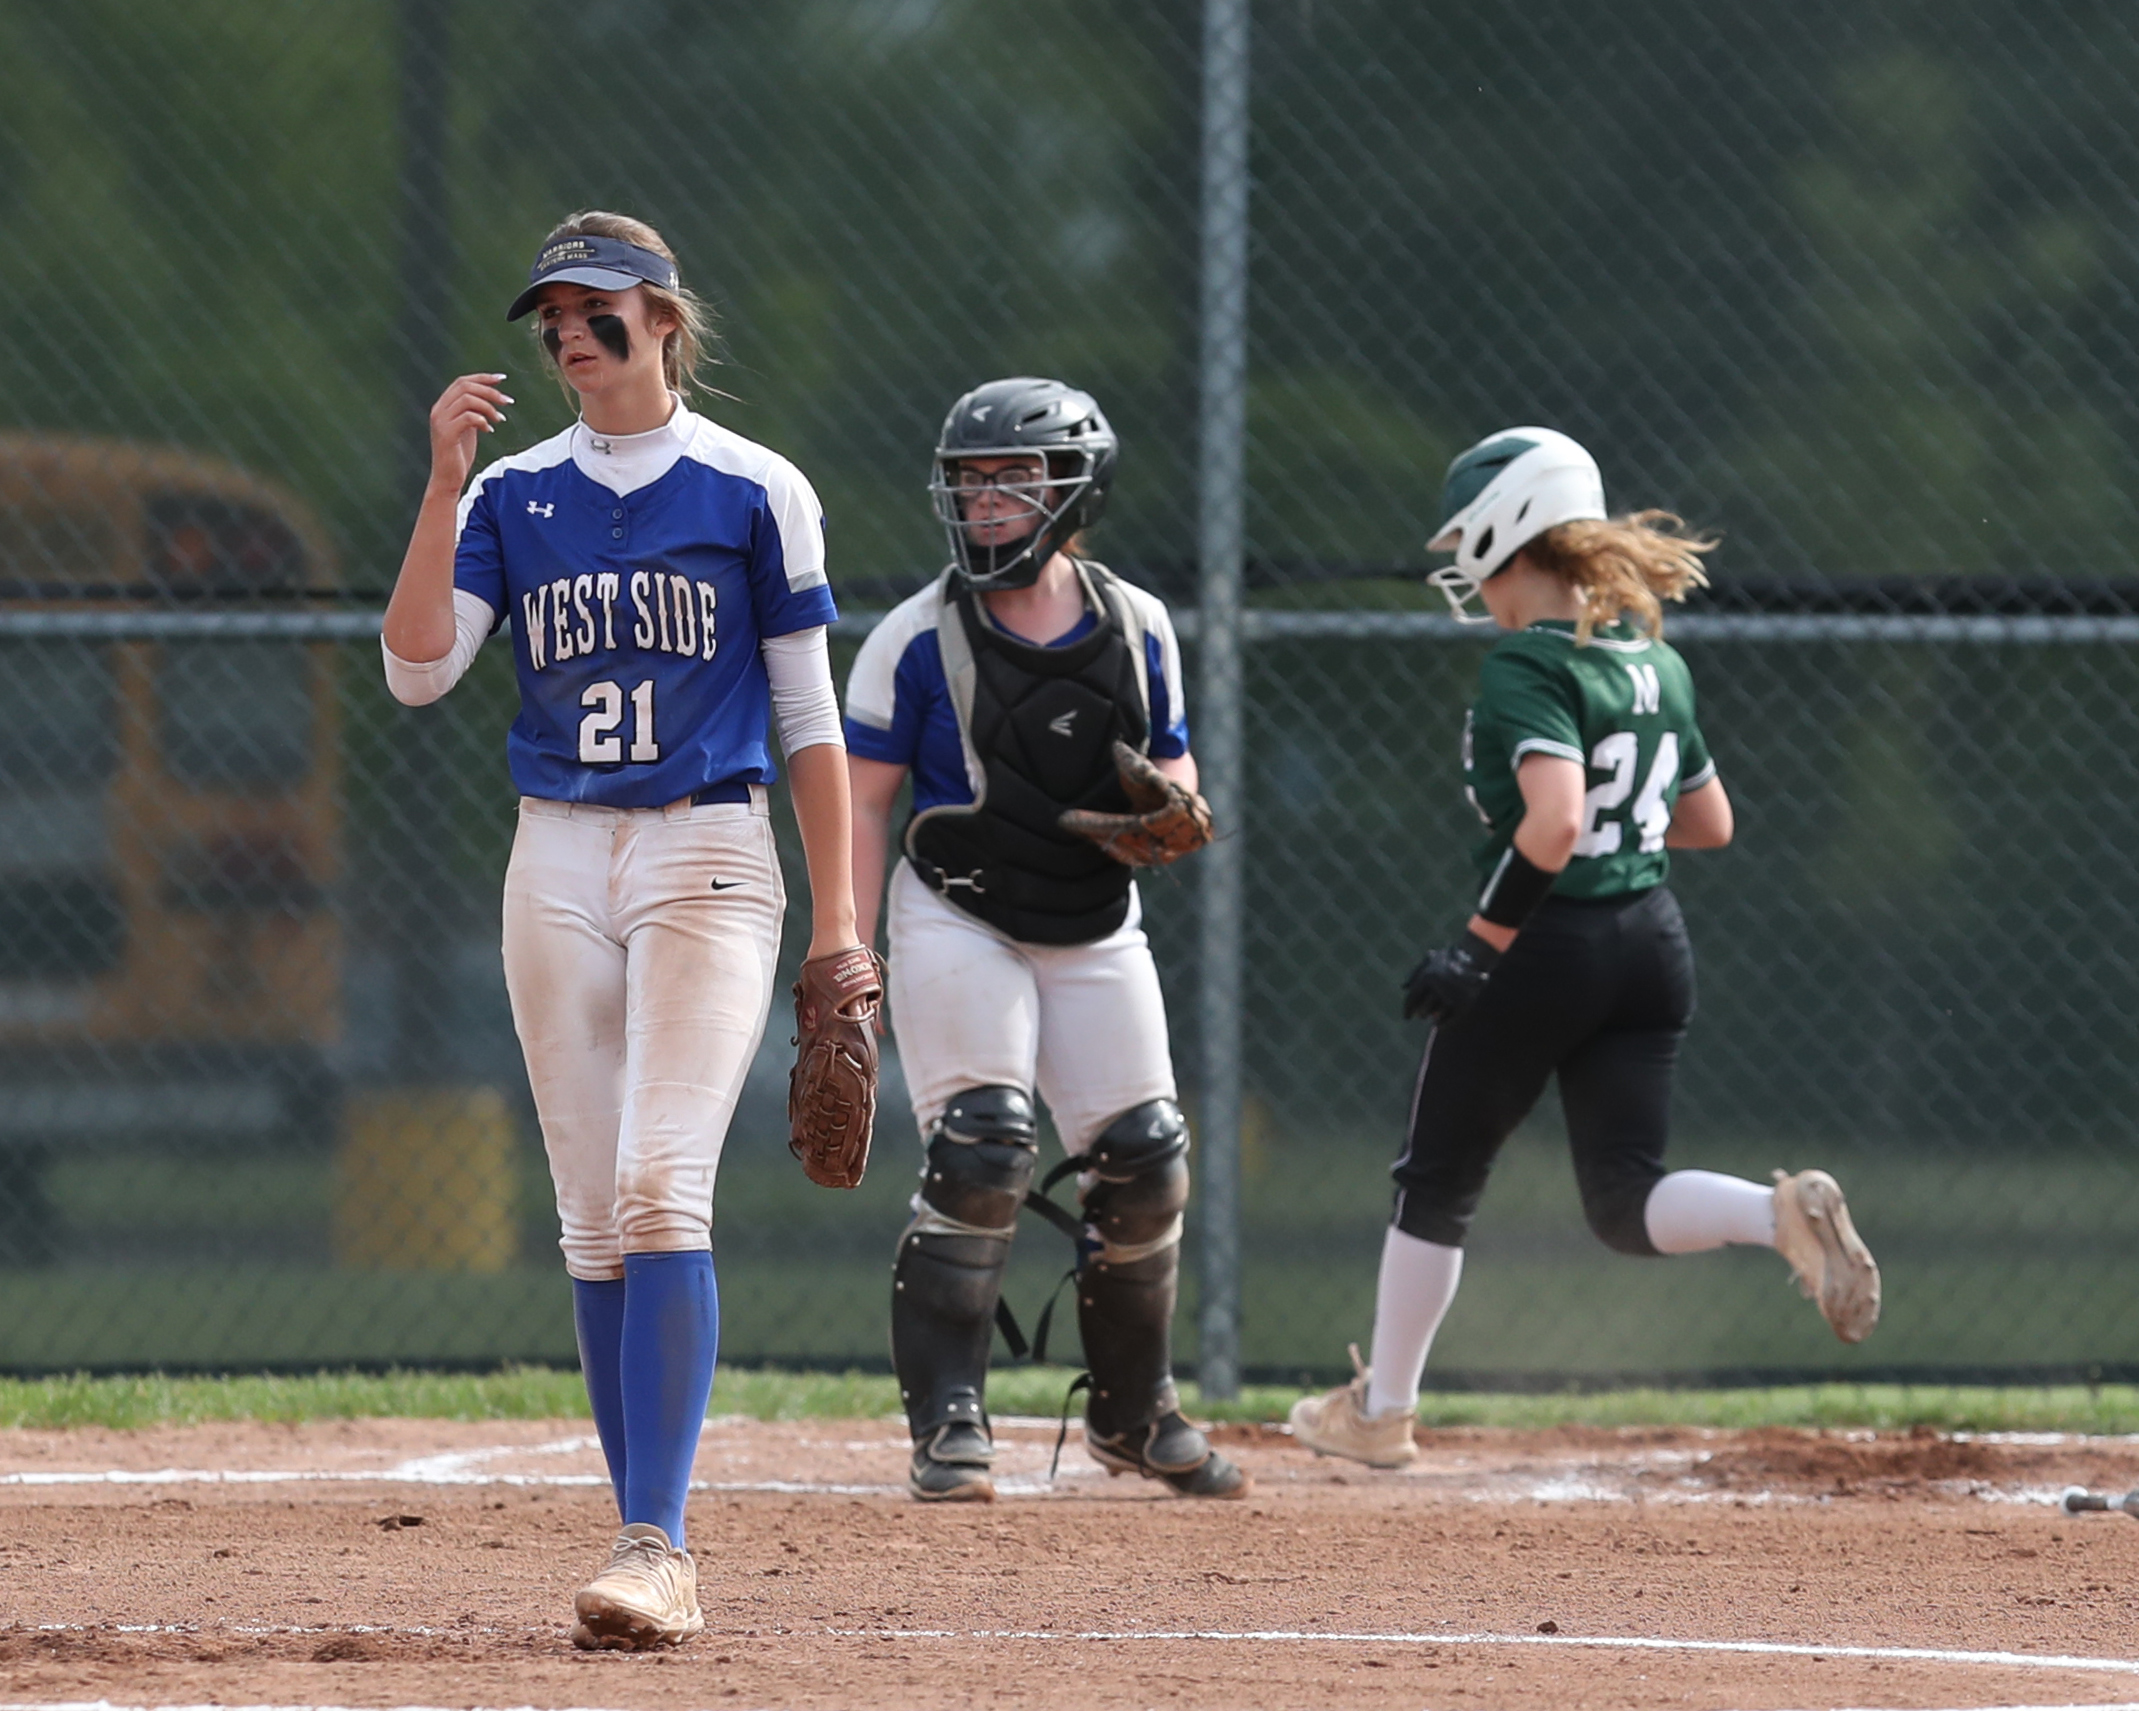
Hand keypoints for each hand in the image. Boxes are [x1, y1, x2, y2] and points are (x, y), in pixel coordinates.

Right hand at [428, 373, 511, 493]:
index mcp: (443, 406)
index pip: (462, 382)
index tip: (502, 379)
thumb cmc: (459, 455)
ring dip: (489, 407)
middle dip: (490, 391)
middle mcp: (438, 410)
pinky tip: (490, 430)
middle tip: (508, 402)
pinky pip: (468, 417)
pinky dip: (483, 420)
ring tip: (500, 419)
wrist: (447, 479)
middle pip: (465, 386)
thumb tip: (489, 398)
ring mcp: (440, 421)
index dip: (483, 377)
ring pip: (468, 399)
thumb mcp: (467, 429)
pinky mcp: (446, 434)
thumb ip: (472, 412)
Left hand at [1401, 931, 1501, 1022]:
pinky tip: (1438, 1024)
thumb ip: (1415, 973)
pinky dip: (1442, 1023)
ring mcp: (1452, 997)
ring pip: (1436, 1015)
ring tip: (1430, 1017)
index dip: (1407, 1009)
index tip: (1406, 1017)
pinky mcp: (1463, 1004)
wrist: (1474, 957)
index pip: (1412, 998)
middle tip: (1420, 1015)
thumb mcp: (1430, 961)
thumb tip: (1403, 988)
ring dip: (1431, 1017)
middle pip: (1424, 1008)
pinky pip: (1449, 1019)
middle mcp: (1438, 988)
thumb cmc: (1449, 958)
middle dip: (1420, 1013)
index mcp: (1427, 977)